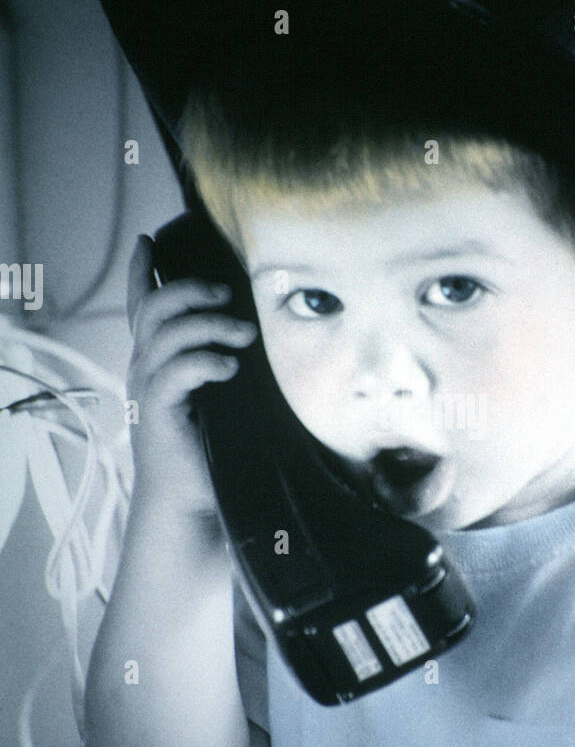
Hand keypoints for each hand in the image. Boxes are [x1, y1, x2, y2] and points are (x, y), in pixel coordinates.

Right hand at [125, 234, 257, 518]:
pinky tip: (229, 367)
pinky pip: (175, 371)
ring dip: (208, 324)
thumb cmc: (211, 454)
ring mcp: (148, 392)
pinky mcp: (158, 413)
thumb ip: (226, 365)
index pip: (139, 308)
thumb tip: (262, 335)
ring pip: (165, 334)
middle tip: (227, 292)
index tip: (147, 241)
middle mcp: (144, 371)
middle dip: (189, 290)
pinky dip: (204, 361)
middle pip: (153, 308)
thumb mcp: (221, 399)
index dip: (139, 272)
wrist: (191, 506)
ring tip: (244, 334)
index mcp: (155, 364)